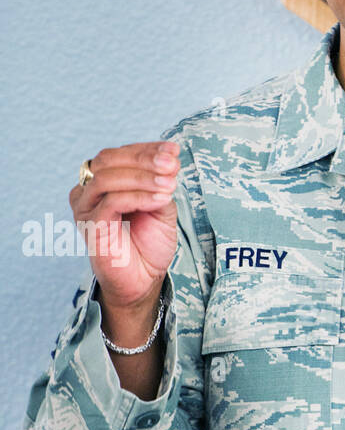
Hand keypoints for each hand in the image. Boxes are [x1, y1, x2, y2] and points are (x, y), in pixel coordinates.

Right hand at [69, 141, 179, 311]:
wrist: (142, 281)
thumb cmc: (149, 245)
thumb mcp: (162, 207)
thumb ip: (161, 183)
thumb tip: (170, 157)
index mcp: (102, 182)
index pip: (120, 153)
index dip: (147, 149)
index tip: (173, 150)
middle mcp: (88, 191)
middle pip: (109, 159)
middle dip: (144, 159)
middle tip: (171, 164)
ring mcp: (85, 207)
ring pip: (108, 178)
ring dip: (143, 178)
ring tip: (170, 185)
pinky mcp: (90, 225)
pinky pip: (112, 202)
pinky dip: (139, 197)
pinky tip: (161, 199)